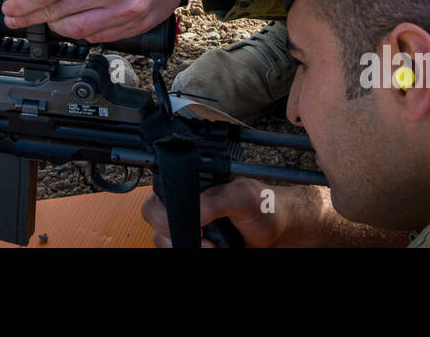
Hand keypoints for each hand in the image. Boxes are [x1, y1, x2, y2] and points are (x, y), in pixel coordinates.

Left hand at [0, 0, 192, 42]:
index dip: (22, 6)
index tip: (10, 11)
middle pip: (57, 14)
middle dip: (32, 19)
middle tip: (17, 21)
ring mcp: (124, 8)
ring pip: (76, 30)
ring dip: (58, 28)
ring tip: (49, 22)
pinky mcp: (137, 22)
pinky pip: (100, 36)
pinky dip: (84, 33)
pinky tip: (79, 25)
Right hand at [141, 178, 290, 247]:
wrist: (276, 231)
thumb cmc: (264, 207)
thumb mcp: (244, 196)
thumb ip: (218, 199)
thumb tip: (194, 211)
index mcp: (193, 181)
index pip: (161, 189)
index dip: (168, 208)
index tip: (193, 222)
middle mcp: (186, 198)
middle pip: (153, 213)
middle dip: (172, 230)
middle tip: (201, 237)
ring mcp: (187, 221)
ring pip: (160, 235)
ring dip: (180, 244)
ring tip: (210, 246)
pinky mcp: (192, 239)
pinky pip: (174, 246)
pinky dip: (186, 248)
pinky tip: (208, 249)